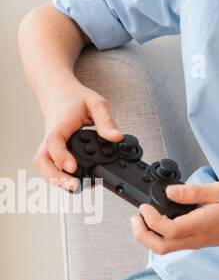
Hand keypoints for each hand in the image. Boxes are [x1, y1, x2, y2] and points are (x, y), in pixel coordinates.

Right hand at [31, 78, 123, 193]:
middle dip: (54, 176)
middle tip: (73, 185)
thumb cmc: (75, 97)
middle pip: (41, 161)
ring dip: (54, 179)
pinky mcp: (52, 149)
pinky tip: (72, 180)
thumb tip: (117, 137)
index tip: (73, 167)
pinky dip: (56, 174)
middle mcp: (50, 138)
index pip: (55, 143)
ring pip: (43, 165)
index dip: (62, 157)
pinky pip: (49, 164)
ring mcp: (48, 145)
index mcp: (60, 126)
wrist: (58, 92)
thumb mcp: (96, 103)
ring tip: (74, 187)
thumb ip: (106, 121)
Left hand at [132, 181, 218, 254]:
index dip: (150, 219)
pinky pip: (174, 246)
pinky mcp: (199, 243)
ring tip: (144, 219)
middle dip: (141, 235)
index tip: (145, 206)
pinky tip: (161, 222)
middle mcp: (197, 238)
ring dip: (149, 238)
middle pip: (160, 248)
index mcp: (202, 225)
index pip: (167, 230)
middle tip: (136, 218)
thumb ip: (194, 192)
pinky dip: (160, 237)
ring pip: (165, 250)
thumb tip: (170, 192)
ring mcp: (198, 243)